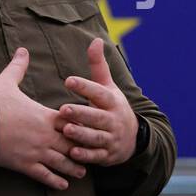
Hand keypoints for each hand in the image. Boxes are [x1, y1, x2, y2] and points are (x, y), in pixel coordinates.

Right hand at [0, 48, 86, 190]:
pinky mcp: (24, 165)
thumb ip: (19, 67)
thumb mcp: (7, 81)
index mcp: (44, 116)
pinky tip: (62, 186)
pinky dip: (55, 181)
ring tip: (81, 173)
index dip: (81, 126)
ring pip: (61, 163)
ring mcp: (36, 152)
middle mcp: (45, 135)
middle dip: (81, 150)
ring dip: (73, 168)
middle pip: (71, 145)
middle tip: (92, 155)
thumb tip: (22, 49)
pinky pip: (44, 175)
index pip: (71, 122)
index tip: (90, 129)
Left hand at [57, 38, 137, 166]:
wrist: (132, 138)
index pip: (99, 92)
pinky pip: (96, 156)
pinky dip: (86, 156)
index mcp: (111, 101)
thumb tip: (96, 39)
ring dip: (82, 134)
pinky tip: (73, 153)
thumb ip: (98, 66)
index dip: (85, 86)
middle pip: (97, 116)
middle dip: (81, 113)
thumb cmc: (113, 108)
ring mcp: (111, 138)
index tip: (68, 80)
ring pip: (96, 137)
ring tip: (66, 130)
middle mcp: (113, 120)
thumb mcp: (108, 87)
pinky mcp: (107, 155)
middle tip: (63, 109)